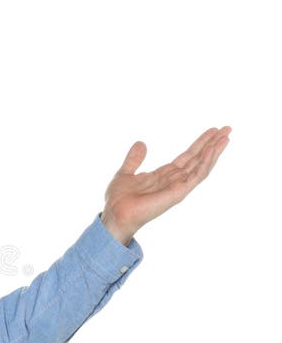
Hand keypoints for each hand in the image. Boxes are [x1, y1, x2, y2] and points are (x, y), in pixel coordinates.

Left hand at [100, 126, 230, 244]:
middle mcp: (174, 180)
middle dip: (212, 144)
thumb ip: (134, 159)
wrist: (115, 213)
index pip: (187, 157)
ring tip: (226, 136)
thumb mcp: (125, 173)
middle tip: (227, 129)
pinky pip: (196, 176)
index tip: (212, 131)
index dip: (199, 144)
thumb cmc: (118, 199)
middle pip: (198, 159)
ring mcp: (178, 187)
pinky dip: (206, 162)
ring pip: (202, 166)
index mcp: (164, 175)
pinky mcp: (179, 192)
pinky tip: (212, 150)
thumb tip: (141, 143)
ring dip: (214, 151)